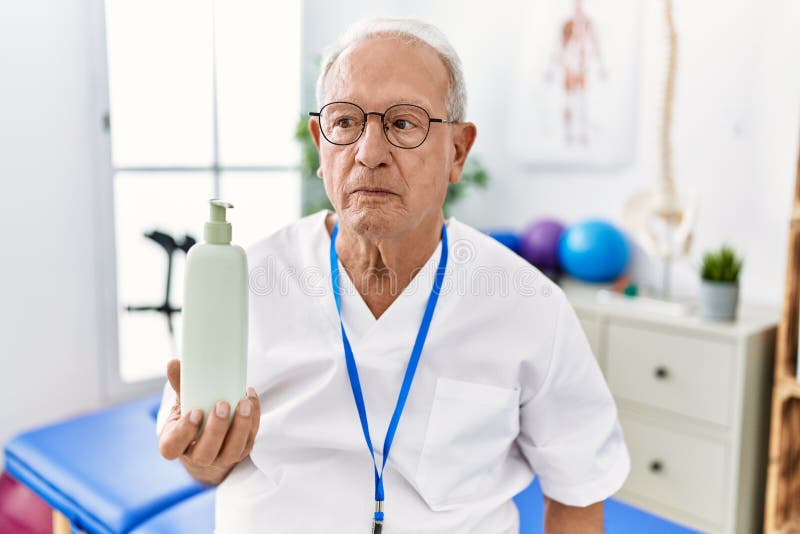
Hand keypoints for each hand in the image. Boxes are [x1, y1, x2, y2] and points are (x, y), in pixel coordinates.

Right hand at [158, 358, 260, 484]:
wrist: (207, 434)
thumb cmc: (192, 414)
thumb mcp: (182, 401)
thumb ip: (180, 385)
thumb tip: (174, 363)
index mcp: (174, 444)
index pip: (172, 447)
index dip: (184, 432)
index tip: (195, 412)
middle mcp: (197, 457)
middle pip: (205, 452)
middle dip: (216, 429)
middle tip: (222, 405)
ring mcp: (220, 458)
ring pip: (232, 451)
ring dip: (240, 426)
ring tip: (244, 403)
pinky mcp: (240, 452)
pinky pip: (248, 441)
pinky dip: (253, 420)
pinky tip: (251, 400)